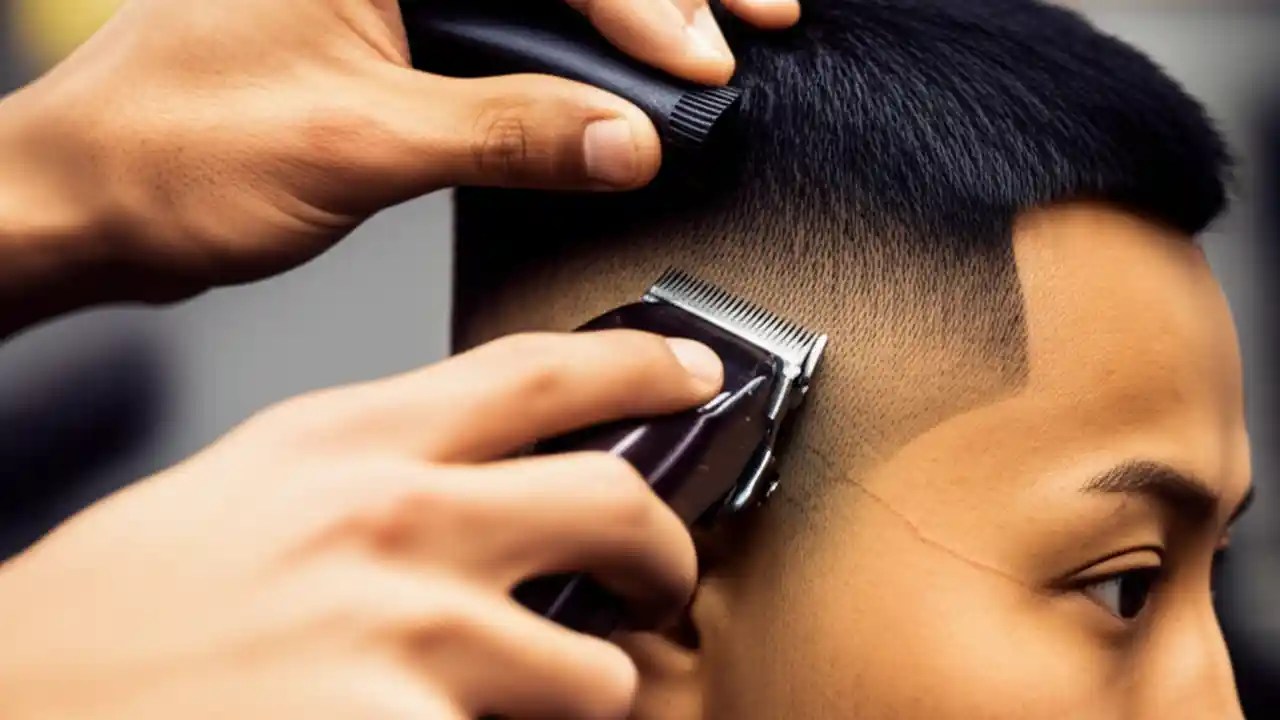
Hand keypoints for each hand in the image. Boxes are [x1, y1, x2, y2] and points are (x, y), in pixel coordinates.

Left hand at [0, 0, 797, 303]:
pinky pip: (505, 11)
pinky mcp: (385, 15)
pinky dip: (574, 36)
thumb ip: (505, 132)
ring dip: (626, 5)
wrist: (96, 201)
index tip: (708, 55)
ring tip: (716, 32)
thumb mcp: (361, 143)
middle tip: (753, 18)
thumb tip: (624, 139)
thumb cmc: (174, 155)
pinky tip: (629, 58)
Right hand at [0, 330, 723, 718]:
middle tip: (668, 583)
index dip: (636, 367)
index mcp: (350, 442)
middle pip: (610, 505)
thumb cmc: (123, 606)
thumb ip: (374, 465)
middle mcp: (395, 524)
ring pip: (595, 669)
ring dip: (591, 690)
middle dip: (667, 554)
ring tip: (549, 698)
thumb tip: (477, 475)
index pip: (534, 375)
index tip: (692, 373)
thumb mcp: (255, 484)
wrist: (29, 700)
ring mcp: (409, 638)